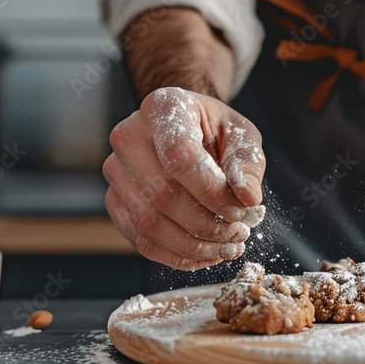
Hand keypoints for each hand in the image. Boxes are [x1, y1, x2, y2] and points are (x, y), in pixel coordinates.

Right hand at [104, 87, 265, 269]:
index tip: (242, 210)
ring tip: (228, 246)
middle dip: (208, 225)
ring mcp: (116, 171)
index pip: (180, 156)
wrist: (188, 132)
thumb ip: (247, 162)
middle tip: (239, 232)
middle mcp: (128, 137)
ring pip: (150, 224)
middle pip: (163, 195)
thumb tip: (249, 198)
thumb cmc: (215, 131)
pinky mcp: (115, 202)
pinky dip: (178, 256)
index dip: (213, 192)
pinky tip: (207, 254)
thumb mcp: (241, 134)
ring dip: (195, 246)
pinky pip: (142, 240)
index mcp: (162, 108)